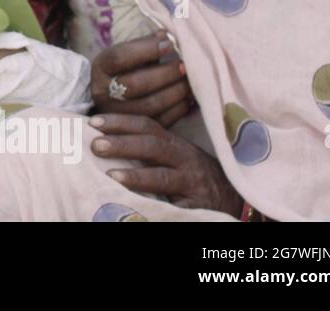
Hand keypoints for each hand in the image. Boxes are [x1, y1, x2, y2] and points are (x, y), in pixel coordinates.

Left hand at [90, 113, 243, 216]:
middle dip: (122, 144)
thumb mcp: (174, 155)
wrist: (236, 197)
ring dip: (135, 176)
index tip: (93, 121)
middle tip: (94, 145)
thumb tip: (104, 138)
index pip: (146, 126)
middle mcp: (184, 159)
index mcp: (174, 143)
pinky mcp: (197, 206)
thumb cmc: (192, 174)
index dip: (120, 122)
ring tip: (110, 176)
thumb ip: (147, 146)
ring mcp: (191, 183)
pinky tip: (136, 206)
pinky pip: (175, 206)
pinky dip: (157, 206)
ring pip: (163, 177)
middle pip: (152, 146)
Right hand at [91, 31, 193, 127]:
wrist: (108, 97)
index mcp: (100, 68)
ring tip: (189, 81)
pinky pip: (160, 121)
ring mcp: (117, 114)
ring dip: (176, 92)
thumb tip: (166, 34)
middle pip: (135, 84)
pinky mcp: (134, 130)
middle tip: (184, 65)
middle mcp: (103, 93)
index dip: (146, 50)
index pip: (120, 57)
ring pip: (150, 105)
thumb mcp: (126, 53)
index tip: (169, 44)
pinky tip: (187, 97)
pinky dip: (179, 108)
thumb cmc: (122, 70)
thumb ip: (144, 44)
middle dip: (166, 74)